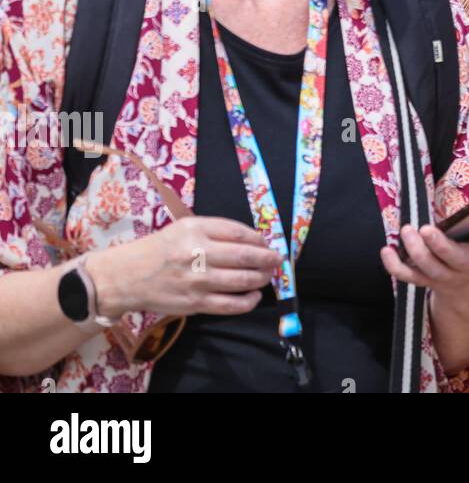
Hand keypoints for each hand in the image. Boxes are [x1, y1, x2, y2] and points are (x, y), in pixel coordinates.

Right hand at [90, 216, 282, 320]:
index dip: (259, 239)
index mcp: (195, 230)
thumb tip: (255, 239)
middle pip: (244, 257)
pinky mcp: (194, 304)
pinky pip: (229, 305)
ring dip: (261, 278)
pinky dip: (247, 301)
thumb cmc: (161, 248)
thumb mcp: (186, 226)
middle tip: (277, 260)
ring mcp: (196, 281)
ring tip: (268, 275)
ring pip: (241, 281)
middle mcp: (196, 254)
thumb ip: (219, 230)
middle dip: (267, 259)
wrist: (127, 276)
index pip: (239, 233)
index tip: (267, 243)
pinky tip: (254, 296)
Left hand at [383, 210, 468, 374]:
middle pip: (453, 258)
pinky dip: (394, 266)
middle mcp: (466, 267)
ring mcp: (444, 276)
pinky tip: (386, 250)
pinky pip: (408, 276)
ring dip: (415, 250)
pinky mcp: (425, 280)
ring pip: (428, 267)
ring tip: (407, 230)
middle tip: (426, 229)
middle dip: (439, 245)